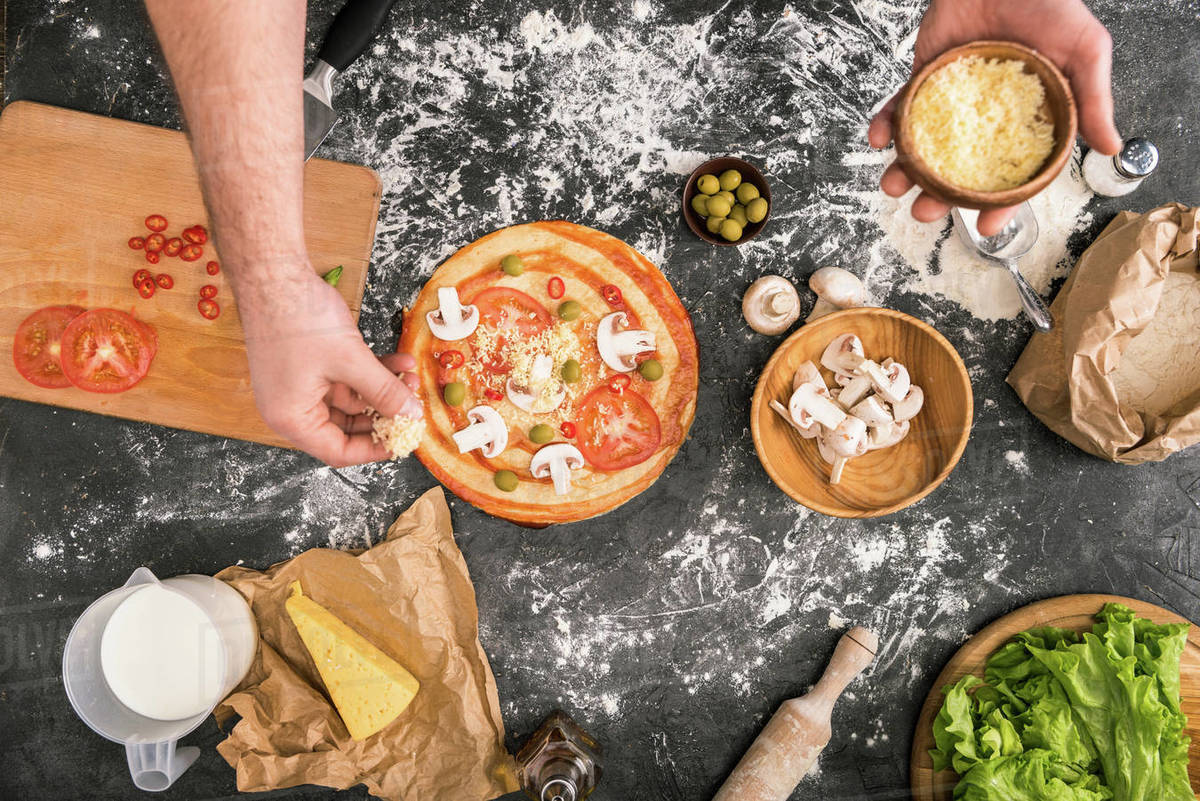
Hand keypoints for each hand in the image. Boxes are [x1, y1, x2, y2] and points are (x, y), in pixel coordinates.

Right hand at [238, 268, 421, 466]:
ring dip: (383, 389)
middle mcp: (293, 407)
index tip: (404, 440)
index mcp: (292, 418)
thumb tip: (410, 414)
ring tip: (412, 377)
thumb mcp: (350, 360)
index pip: (338, 451)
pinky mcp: (310, 365)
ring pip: (352, 400)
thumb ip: (383, 391)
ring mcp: (301, 385)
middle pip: (346, 427)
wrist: (272, 274)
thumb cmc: (298, 319)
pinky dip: (372, 372)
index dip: (375, 449)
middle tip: (414, 406)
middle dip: (385, 414)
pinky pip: (347, 378)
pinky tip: (399, 361)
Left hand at [868, 0, 1120, 234]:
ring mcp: (953, 100)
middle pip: (959, 168)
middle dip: (938, 194)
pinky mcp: (925, 77)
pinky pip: (901, 107)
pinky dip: (887, 124)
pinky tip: (878, 139)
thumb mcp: (1085, 49)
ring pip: (924, 145)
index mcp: (1025, 120)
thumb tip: (1110, 146)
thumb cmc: (1050, 2)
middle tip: (924, 211)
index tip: (986, 228)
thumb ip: (1093, 99)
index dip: (1000, 203)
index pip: (1012, 172)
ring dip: (905, 169)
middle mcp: (986, 117)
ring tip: (893, 184)